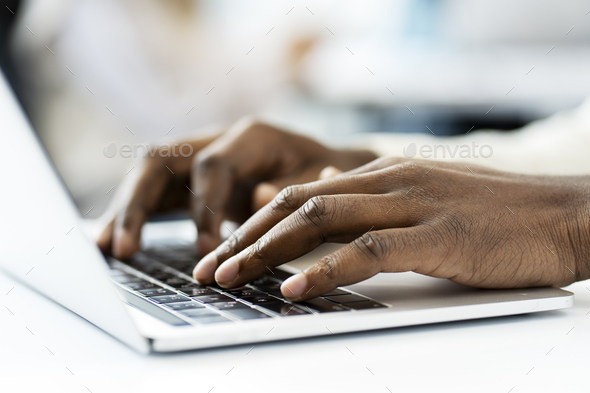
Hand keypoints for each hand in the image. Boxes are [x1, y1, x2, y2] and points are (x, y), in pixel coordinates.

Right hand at [96, 117, 376, 258]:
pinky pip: (153, 191)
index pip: (213, 164)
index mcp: (253, 135)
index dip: (204, 207)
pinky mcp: (190, 176)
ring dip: (124, 209)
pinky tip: (109, 240)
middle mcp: (218, 138)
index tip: (207, 249)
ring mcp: (199, 154)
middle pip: (162, 158)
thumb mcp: (320, 181)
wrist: (322, 165)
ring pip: (148, 173)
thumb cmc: (324, 175)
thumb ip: (290, 190)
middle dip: (140, 204)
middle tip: (126, 247)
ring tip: (104, 247)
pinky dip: (131, 215)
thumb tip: (257, 199)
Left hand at [194, 157, 589, 299]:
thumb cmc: (494, 217)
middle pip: (296, 204)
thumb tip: (329, 219)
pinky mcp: (438, 233)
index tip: (223, 252)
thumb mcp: (424, 204)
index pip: (300, 194)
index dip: (254, 223)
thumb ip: (377, 209)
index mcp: (382, 175)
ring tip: (231, 278)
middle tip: (208, 269)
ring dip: (268, 251)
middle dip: (245, 238)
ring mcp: (412, 203)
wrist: (564, 213)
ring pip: (321, 221)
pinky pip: (369, 249)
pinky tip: (294, 288)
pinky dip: (326, 270)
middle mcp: (388, 181)